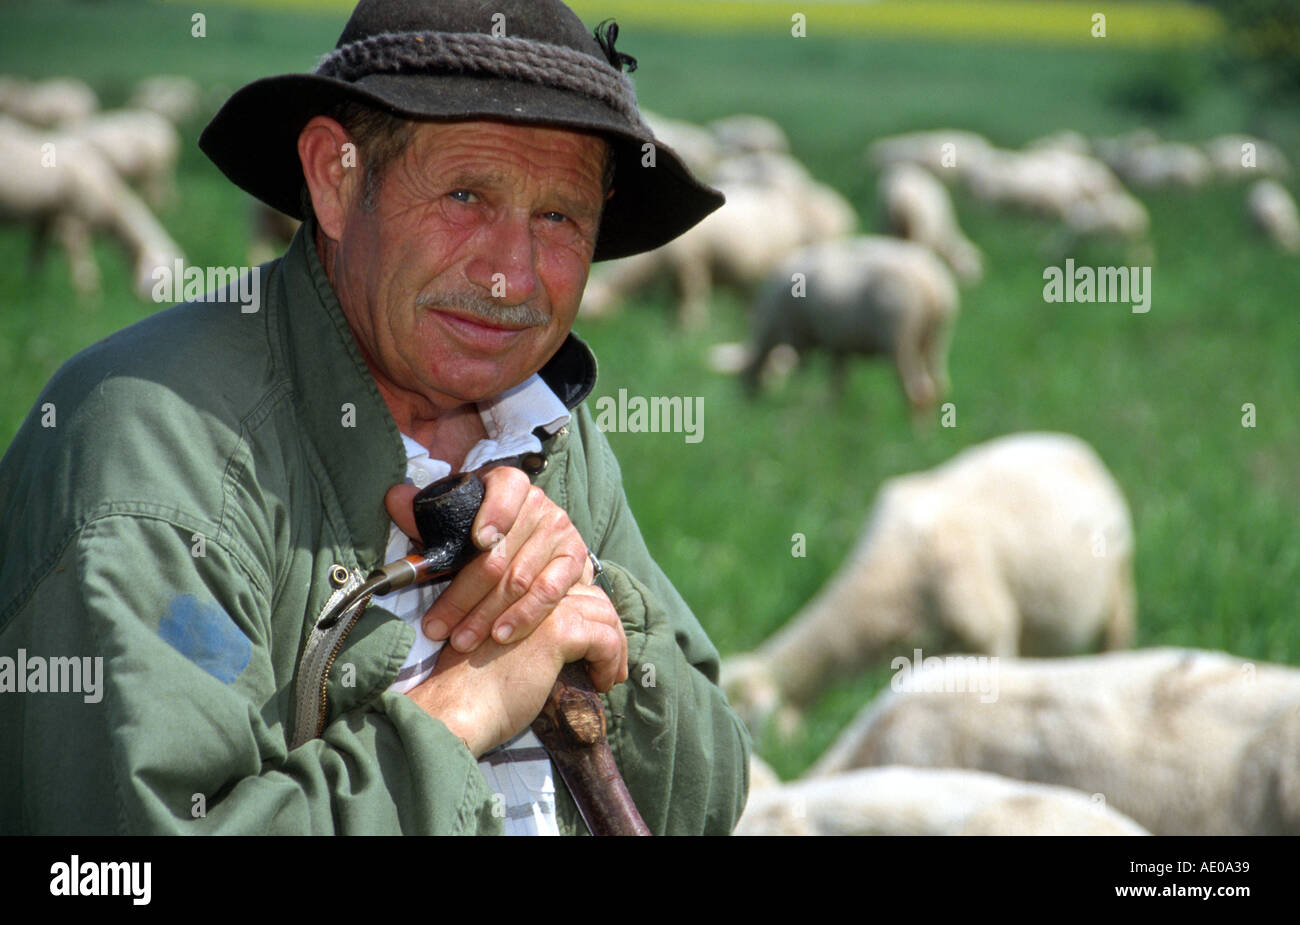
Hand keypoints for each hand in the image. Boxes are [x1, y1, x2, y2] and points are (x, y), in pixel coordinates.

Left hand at [385, 466, 594, 652]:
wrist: (529, 542)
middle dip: (465, 595)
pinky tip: (502, 635)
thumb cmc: (480, 532)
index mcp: (508, 484)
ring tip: (461, 640)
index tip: (478, 541)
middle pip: (500, 553)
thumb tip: (395, 498)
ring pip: (520, 579)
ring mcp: (560, 532)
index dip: (493, 514)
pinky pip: (550, 592)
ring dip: (487, 614)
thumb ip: (424, 514)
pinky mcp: (574, 560)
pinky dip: (525, 616)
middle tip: (438, 627)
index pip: (504, 490)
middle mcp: (539, 504)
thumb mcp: (453, 520)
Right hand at [405, 582, 627, 756]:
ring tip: (610, 676)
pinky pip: (604, 639)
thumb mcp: (501, 651)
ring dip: (615, 646)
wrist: (456, 708)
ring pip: (604, 615)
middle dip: (609, 628)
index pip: (570, 591)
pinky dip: (610, 661)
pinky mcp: (557, 632)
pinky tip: (601, 683)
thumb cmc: (472, 691)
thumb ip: (528, 637)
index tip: (594, 648)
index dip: (588, 617)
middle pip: (592, 597)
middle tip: (612, 663)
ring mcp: (544, 608)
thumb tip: (566, 649)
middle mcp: (530, 592)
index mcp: (515, 594)